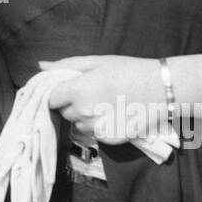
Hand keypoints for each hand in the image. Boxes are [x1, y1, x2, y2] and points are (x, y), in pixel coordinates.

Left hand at [37, 56, 165, 143]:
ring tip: (105, 103)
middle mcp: (83, 111)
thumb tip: (40, 65)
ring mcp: (95, 127)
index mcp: (77, 89)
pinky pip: (92, 133)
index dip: (58, 94)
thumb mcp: (96, 61)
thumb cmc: (128, 70)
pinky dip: (98, 126)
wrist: (161, 89)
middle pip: (64, 112)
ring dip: (84, 117)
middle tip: (93, 93)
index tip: (70, 89)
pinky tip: (113, 113)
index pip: (51, 99)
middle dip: (72, 104)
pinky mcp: (107, 139)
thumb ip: (65, 65)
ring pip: (77, 124)